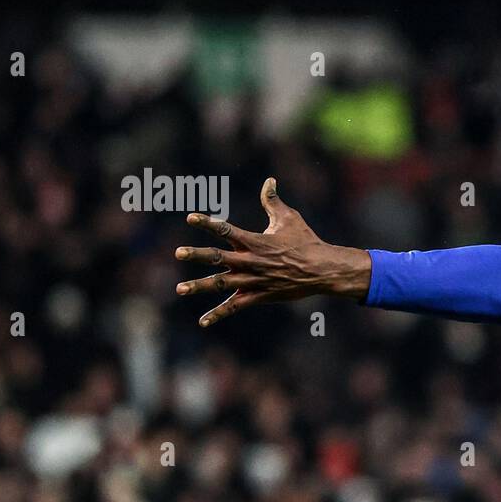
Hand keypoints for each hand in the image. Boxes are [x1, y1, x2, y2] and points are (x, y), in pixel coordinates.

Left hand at [175, 178, 371, 326]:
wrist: (321, 270)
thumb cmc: (306, 241)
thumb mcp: (289, 218)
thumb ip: (272, 201)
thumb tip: (269, 180)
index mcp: (255, 241)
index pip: (227, 230)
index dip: (208, 223)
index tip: (190, 218)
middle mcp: (251, 261)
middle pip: (220, 257)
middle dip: (198, 255)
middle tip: (179, 253)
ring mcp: (254, 280)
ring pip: (222, 283)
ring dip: (200, 286)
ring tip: (181, 288)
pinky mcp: (259, 296)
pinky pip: (235, 306)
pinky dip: (219, 314)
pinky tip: (203, 322)